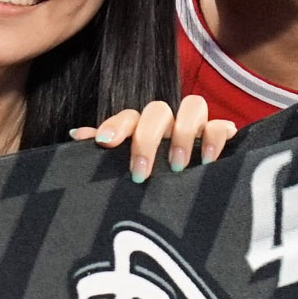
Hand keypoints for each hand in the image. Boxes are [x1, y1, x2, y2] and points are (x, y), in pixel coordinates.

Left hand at [73, 96, 235, 181]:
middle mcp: (167, 123)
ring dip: (184, 134)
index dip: (115, 126)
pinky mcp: (218, 135)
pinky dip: (216, 138)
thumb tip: (76, 135)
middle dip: (148, 139)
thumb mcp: (120, 169)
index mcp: (141, 128)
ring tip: (178, 166)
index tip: (105, 143)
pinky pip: (221, 126)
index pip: (128, 117)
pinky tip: (209, 160)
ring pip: (193, 106)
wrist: (182, 193)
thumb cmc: (144, 178)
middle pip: (158, 110)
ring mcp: (193, 126)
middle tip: (141, 174)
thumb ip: (100, 153)